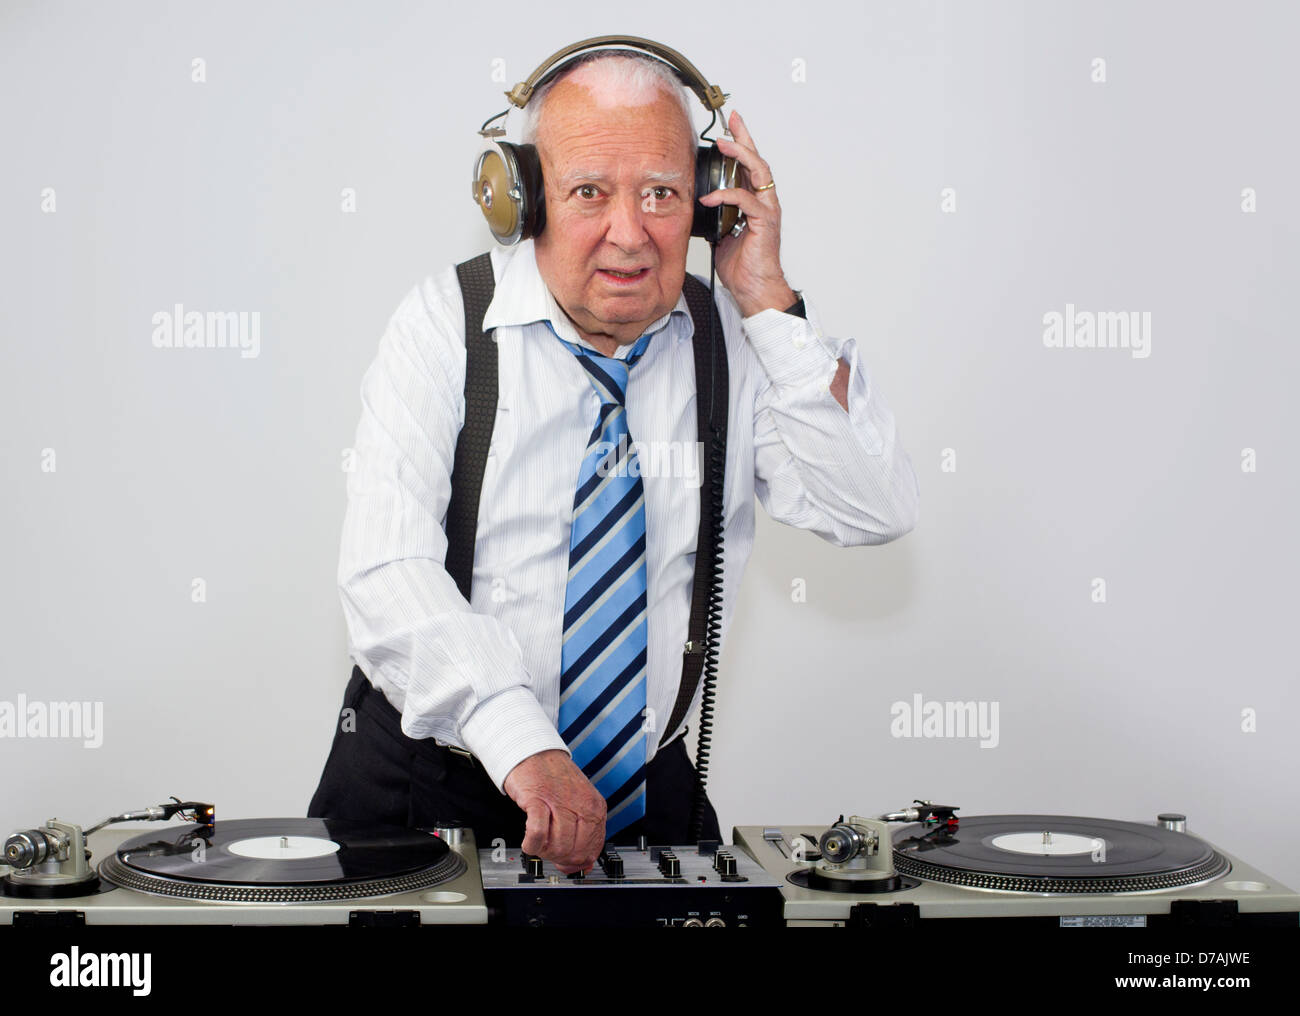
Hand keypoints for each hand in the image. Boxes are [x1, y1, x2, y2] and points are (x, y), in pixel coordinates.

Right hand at [503, 749, 606, 873]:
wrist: (534, 752)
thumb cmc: (554, 779)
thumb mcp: (577, 805)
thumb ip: (583, 835)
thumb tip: (583, 865)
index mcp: (595, 808)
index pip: (593, 849)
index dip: (577, 862)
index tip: (566, 863)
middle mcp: (582, 805)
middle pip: (575, 852)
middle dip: (559, 859)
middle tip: (548, 851)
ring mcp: (561, 802)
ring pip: (558, 846)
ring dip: (544, 851)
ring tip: (538, 843)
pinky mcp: (539, 799)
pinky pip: (537, 833)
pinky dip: (531, 844)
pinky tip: (529, 840)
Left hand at [697, 109, 796, 316]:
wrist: (754, 288)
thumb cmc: (742, 266)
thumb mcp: (720, 235)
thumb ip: (715, 216)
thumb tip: (698, 207)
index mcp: (753, 202)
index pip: (748, 167)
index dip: (741, 144)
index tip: (730, 126)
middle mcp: (764, 201)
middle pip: (757, 160)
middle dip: (744, 138)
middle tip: (732, 121)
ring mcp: (766, 210)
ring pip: (758, 172)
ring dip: (740, 155)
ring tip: (725, 144)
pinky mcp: (764, 222)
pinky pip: (745, 200)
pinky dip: (726, 196)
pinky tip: (709, 197)